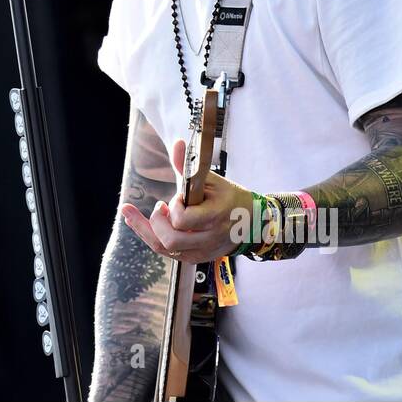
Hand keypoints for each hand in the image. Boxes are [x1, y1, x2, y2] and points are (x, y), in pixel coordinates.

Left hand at [119, 138, 256, 263]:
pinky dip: (155, 238)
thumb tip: (177, 144)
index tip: (178, 196)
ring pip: (166, 249)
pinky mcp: (197, 257)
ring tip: (155, 213)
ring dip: (149, 230)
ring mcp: (202, 251)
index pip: (183, 220)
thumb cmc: (230, 198)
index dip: (174, 207)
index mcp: (215, 216)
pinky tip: (150, 224)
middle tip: (160, 207)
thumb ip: (189, 165)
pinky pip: (169, 253)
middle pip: (170, 240)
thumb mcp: (212, 179)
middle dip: (156, 222)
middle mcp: (208, 238)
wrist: (252, 223)